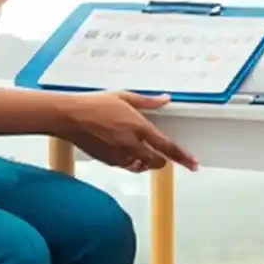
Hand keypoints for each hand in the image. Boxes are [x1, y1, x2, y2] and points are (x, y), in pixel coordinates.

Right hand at [61, 91, 197, 172]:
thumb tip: (166, 99)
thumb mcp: (124, 96)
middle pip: (157, 162)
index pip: (167, 146)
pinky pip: (128, 167)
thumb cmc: (95, 104)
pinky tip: (129, 152)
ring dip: (148, 162)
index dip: (183, 157)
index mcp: (138, 126)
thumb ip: (148, 101)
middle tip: (164, 154)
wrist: (70, 117)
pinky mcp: (109, 161)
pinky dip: (133, 162)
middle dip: (164, 160)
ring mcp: (120, 155)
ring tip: (145, 151)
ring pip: (143, 167)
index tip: (194, 164)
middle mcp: (131, 144)